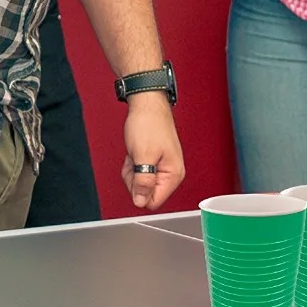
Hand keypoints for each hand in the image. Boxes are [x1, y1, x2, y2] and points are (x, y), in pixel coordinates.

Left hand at [120, 91, 185, 210]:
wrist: (147, 104)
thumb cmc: (148, 123)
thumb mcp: (143, 155)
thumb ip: (143, 182)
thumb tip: (141, 202)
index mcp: (173, 174)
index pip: (153, 201)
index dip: (139, 189)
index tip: (138, 171)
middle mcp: (171, 172)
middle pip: (145, 193)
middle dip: (134, 178)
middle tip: (136, 159)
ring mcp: (163, 166)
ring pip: (140, 183)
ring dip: (132, 170)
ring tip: (136, 152)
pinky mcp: (155, 161)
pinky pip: (139, 173)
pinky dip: (133, 163)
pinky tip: (136, 151)